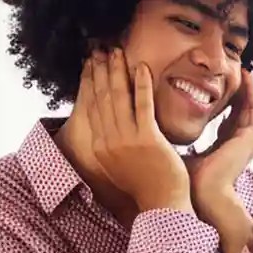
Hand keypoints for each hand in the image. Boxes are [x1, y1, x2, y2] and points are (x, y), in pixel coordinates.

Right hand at [84, 49, 190, 212]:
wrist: (162, 203)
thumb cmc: (146, 183)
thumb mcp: (119, 162)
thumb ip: (113, 142)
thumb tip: (110, 124)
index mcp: (100, 146)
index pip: (92, 106)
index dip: (91, 82)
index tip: (91, 63)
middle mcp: (108, 142)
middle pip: (102, 98)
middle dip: (101, 70)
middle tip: (101, 49)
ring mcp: (126, 141)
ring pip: (119, 98)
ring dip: (118, 71)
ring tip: (118, 51)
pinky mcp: (146, 140)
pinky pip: (143, 105)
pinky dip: (142, 84)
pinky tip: (142, 67)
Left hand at [183, 69, 252, 224]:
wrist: (204, 196)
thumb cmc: (188, 180)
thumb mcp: (180, 151)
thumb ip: (172, 137)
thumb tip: (150, 123)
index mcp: (225, 146)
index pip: (228, 118)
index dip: (224, 101)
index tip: (215, 84)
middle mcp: (241, 143)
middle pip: (243, 110)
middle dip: (239, 90)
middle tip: (234, 69)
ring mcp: (249, 141)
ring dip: (250, 89)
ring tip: (243, 69)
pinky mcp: (252, 138)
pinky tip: (247, 79)